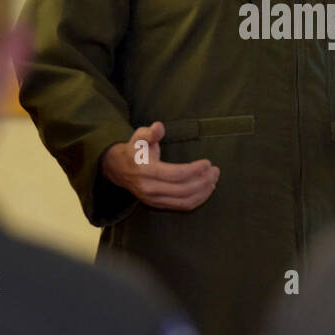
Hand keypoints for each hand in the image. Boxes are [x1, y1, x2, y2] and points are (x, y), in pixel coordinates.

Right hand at [100, 121, 219, 210]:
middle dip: (203, 181)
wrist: (118, 169)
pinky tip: (206, 190)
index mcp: (145, 171)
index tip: (207, 163)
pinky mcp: (158, 205)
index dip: (194, 170)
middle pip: (182, 190)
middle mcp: (149, 188)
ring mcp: (153, 199)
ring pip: (184, 201)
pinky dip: (197, 200)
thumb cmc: (134, 149)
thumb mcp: (139, 136)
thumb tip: (159, 127)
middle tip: (215, 171)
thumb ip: (150, 132)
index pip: (175, 174)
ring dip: (203, 192)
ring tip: (214, 180)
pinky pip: (181, 206)